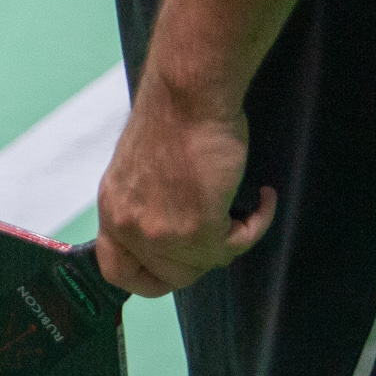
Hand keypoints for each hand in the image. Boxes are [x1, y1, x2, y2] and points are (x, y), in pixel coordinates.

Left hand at [95, 81, 277, 296]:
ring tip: (247, 211)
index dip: (149, 278)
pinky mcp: (198, 227)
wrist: (187, 96)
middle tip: (225, 231)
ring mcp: (161, 232)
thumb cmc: (173, 119)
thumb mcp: (141, 171)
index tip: (175, 267)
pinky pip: (236, 244)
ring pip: (205, 265)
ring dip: (233, 241)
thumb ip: (148, 204)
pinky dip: (257, 224)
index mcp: (112, 210)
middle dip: (203, 259)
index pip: (117, 272)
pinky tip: (263, 200)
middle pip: (169, 276)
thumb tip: (175, 225)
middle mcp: (129, 227)